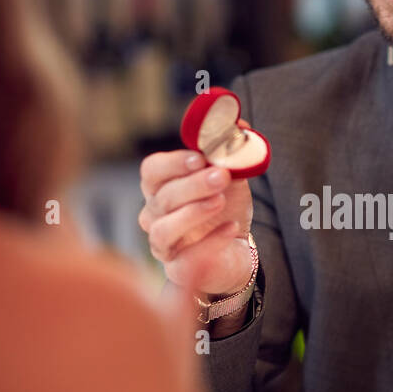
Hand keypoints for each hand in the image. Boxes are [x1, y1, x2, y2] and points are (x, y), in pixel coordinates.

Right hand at [138, 126, 254, 299]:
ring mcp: (163, 243)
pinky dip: (210, 242)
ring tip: (220, 201)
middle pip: (161, 197)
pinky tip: (231, 228)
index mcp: (161, 186)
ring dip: (193, 212)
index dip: (173, 163)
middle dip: (193, 185)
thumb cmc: (224, 208)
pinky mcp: (177, 268)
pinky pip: (186, 258)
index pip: (152, 170)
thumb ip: (232, 150)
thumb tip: (240, 123)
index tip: (200, 157)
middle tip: (221, 175)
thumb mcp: (231, 176)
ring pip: (163, 229)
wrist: (233, 248)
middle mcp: (154, 214)